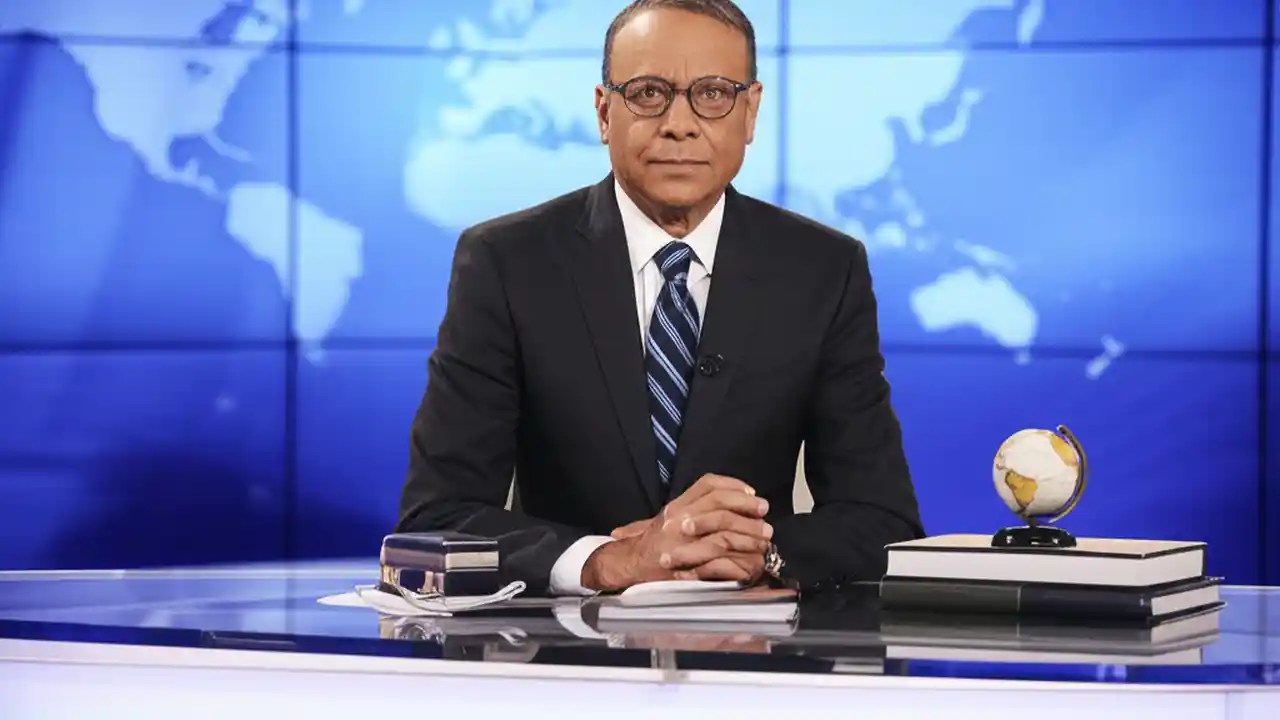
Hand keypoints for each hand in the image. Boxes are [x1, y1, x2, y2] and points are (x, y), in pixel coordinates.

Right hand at [582, 474, 771, 590]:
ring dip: (748, 536)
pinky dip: (738, 562)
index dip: (734, 487)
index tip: (752, 494)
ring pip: (723, 533)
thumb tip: (731, 499)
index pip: (708, 485)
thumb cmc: (652, 543)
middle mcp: (678, 520)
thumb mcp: (670, 516)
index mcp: (677, 506)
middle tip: (764, 517)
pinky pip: (719, 562)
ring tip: (764, 540)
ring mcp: (682, 544)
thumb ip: (696, 506)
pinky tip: (751, 563)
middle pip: (720, 506)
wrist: (631, 566)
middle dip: (747, 510)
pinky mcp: (686, 567)